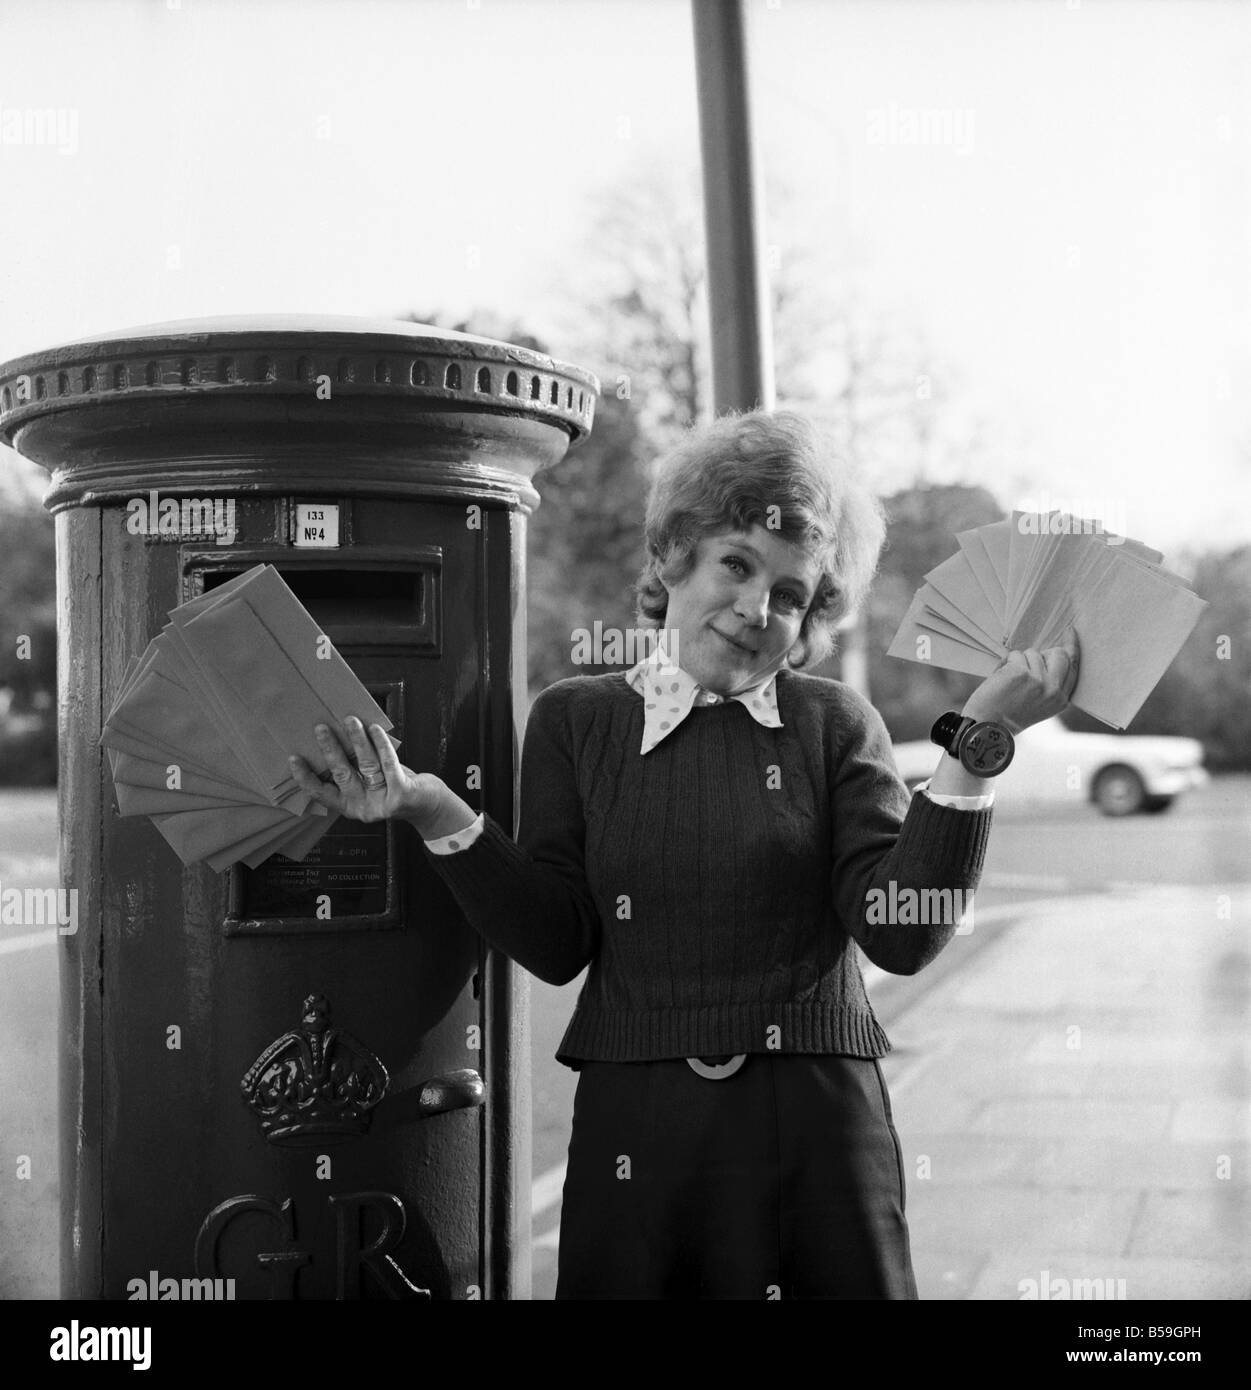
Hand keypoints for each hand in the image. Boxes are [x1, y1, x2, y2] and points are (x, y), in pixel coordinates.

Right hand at [288, 717, 445, 825]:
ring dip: (357, 740)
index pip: (322, 794)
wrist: (428, 805)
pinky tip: (375, 729)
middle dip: (331, 750)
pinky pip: (389, 764)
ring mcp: (381, 802)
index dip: (306, 778)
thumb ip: (353, 770)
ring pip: (366, 765)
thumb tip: (333, 737)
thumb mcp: (368, 784)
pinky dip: (381, 744)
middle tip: (320, 728)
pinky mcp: (401, 794)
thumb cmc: (394, 787)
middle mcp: (362, 807)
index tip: (293, 758)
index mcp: (349, 806)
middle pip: (342, 775)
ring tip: (349, 720)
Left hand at [963, 630, 1079, 734]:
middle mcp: (1054, 690)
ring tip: (1008, 682)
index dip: (1072, 647)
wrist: (987, 728)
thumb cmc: (1007, 714)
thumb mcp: (1038, 704)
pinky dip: (1004, 663)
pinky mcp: (1021, 673)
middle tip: (1026, 664)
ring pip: (1032, 653)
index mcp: (1061, 699)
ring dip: (1018, 662)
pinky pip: (1015, 655)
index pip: (1073, 667)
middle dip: (1042, 654)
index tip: (1070, 631)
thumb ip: (1048, 683)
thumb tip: (1046, 655)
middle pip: (1058, 654)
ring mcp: (1039, 680)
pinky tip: (1000, 680)